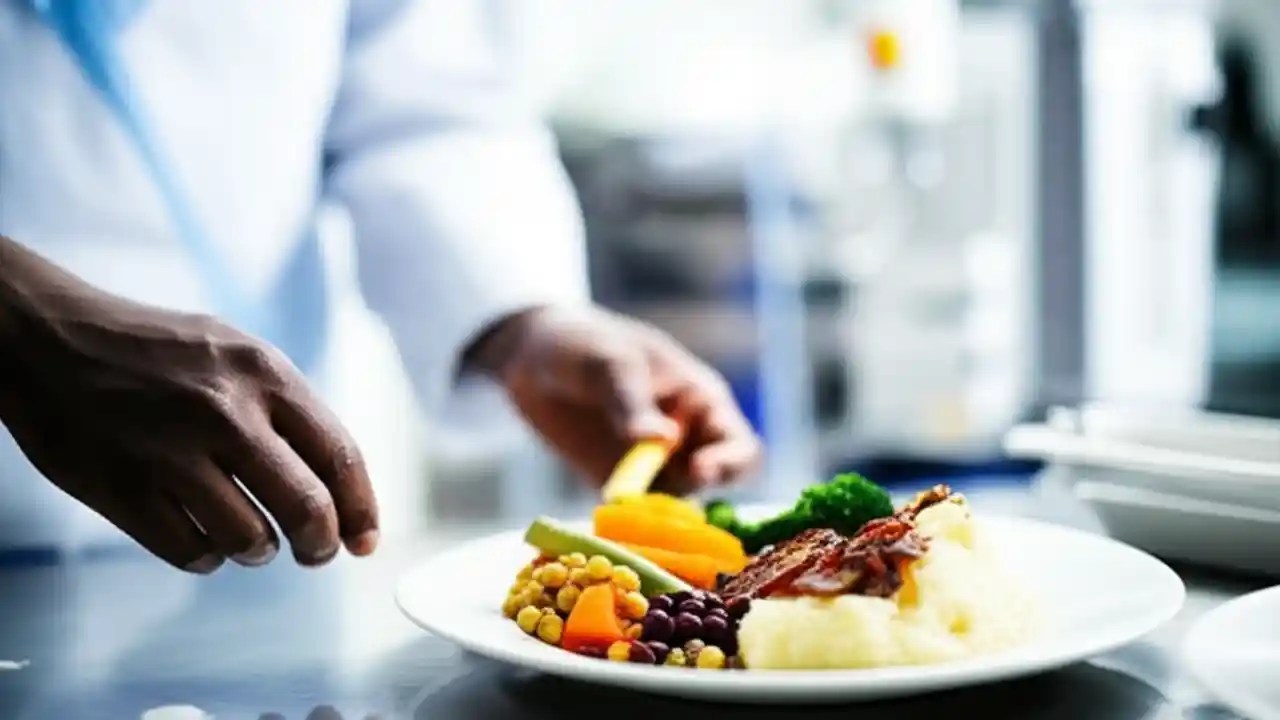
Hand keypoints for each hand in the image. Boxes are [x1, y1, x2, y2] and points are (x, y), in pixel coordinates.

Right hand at [0, 237, 376, 571]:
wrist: (49, 337)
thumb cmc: (152, 350)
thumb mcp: (235, 352)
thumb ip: (287, 408)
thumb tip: (338, 483)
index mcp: (264, 374)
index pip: (339, 456)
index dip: (362, 509)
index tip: (365, 541)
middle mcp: (226, 412)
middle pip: (307, 509)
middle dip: (319, 545)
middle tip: (314, 553)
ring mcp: (173, 453)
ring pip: (250, 540)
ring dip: (258, 551)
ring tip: (248, 537)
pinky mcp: (125, 489)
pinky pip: (191, 552)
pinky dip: (206, 557)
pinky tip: (201, 536)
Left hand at [466, 306, 762, 493]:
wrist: (531, 355)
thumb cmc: (584, 343)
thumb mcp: (611, 363)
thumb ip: (633, 402)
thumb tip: (662, 440)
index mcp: (701, 402)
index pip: (739, 446)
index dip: (729, 464)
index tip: (697, 469)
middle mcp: (687, 441)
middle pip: (713, 488)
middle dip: (695, 498)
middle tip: (661, 501)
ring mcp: (653, 466)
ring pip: (674, 507)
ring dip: (656, 515)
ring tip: (624, 510)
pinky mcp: (618, 485)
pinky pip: (633, 515)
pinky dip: (626, 524)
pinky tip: (607, 522)